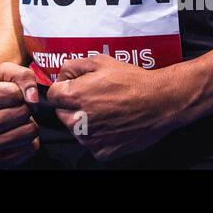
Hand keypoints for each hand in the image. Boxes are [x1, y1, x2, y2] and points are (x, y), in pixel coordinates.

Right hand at [0, 62, 40, 166]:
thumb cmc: (0, 86)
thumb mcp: (8, 71)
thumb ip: (23, 76)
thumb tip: (32, 100)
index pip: (13, 94)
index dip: (20, 91)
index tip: (15, 92)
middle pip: (19, 115)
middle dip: (27, 107)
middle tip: (21, 106)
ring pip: (25, 134)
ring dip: (31, 124)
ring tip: (22, 119)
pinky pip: (27, 151)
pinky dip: (32, 141)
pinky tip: (22, 133)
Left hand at [46, 54, 196, 161]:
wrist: (160, 102)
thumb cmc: (130, 80)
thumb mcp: (100, 61)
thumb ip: (72, 66)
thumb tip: (61, 76)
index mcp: (73, 97)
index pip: (52, 95)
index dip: (64, 88)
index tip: (78, 87)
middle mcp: (77, 121)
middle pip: (62, 113)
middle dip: (73, 105)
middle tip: (95, 98)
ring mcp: (89, 139)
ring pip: (76, 129)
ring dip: (85, 121)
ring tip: (107, 110)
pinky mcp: (102, 151)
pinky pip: (91, 142)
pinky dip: (99, 134)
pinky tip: (113, 123)